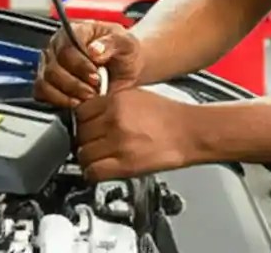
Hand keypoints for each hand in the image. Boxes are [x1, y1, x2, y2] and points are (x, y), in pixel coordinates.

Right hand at [33, 21, 142, 107]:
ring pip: (46, 80)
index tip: (96, 74)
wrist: (128, 69)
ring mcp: (52, 64)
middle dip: (75, 82)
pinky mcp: (50, 82)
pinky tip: (76, 101)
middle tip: (95, 87)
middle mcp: (59, 46)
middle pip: (54, 67)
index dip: (80, 64)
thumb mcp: (126, 43)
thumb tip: (94, 49)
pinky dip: (58, 99)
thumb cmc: (124, 52)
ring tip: (89, 94)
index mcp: (75, 31)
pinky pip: (42, 92)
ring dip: (68, 92)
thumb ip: (112, 43)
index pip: (66, 48)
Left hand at [75, 88, 203, 180]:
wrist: (191, 133)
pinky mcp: (125, 164)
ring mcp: (118, 142)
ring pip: (82, 153)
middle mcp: (114, 119)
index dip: (82, 122)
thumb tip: (91, 115)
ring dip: (88, 158)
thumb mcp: (136, 97)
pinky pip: (92, 171)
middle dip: (85, 140)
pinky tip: (101, 170)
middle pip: (79, 133)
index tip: (86, 128)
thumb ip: (111, 104)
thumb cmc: (170, 117)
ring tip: (99, 158)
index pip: (80, 112)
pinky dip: (93, 173)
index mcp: (117, 99)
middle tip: (95, 144)